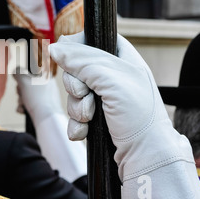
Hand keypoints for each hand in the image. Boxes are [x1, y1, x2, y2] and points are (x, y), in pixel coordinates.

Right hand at [13, 69, 63, 123]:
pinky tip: (24, 110)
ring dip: (21, 100)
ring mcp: (45, 97)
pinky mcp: (43, 107)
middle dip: (20, 91)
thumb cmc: (37, 98)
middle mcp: (46, 85)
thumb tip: (15, 71)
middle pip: (27, 84)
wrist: (47, 118)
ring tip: (24, 105)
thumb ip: (18, 73)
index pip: (31, 71)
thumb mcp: (25, 82)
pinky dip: (25, 107)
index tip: (20, 81)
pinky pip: (30, 104)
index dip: (23, 76)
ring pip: (27, 95)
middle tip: (22, 94)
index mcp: (45, 76)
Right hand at [49, 32, 193, 181]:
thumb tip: (54, 48)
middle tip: (87, 95)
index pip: (92, 39)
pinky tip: (86, 131)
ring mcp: (103, 99)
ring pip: (72, 94)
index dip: (77, 47)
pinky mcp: (96, 119)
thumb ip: (82, 61)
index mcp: (122, 59)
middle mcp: (112, 77)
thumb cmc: (140, 118)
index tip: (70, 60)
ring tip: (91, 118)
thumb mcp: (112, 81)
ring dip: (77, 108)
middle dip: (75, 86)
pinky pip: (73, 115)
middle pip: (75, 68)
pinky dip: (76, 124)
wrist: (145, 158)